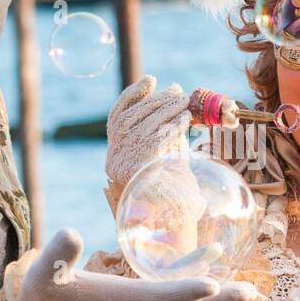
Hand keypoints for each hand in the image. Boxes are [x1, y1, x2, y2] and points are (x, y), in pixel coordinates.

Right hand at [15, 229, 263, 300]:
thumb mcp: (42, 275)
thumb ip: (56, 256)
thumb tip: (69, 232)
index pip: (158, 299)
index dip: (185, 292)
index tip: (214, 286)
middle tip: (254, 293)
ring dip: (218, 300)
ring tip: (250, 290)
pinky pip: (175, 298)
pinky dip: (194, 285)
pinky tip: (209, 265)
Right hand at [105, 76, 190, 198]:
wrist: (178, 221)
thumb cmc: (174, 189)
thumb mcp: (165, 154)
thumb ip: (164, 130)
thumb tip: (175, 96)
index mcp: (115, 158)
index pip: (116, 117)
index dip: (132, 95)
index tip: (151, 80)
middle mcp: (114, 161)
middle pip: (131, 119)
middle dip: (156, 101)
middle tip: (178, 91)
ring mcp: (122, 166)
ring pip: (143, 126)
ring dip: (167, 110)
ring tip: (185, 103)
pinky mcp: (138, 169)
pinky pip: (155, 139)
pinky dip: (172, 125)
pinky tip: (185, 119)